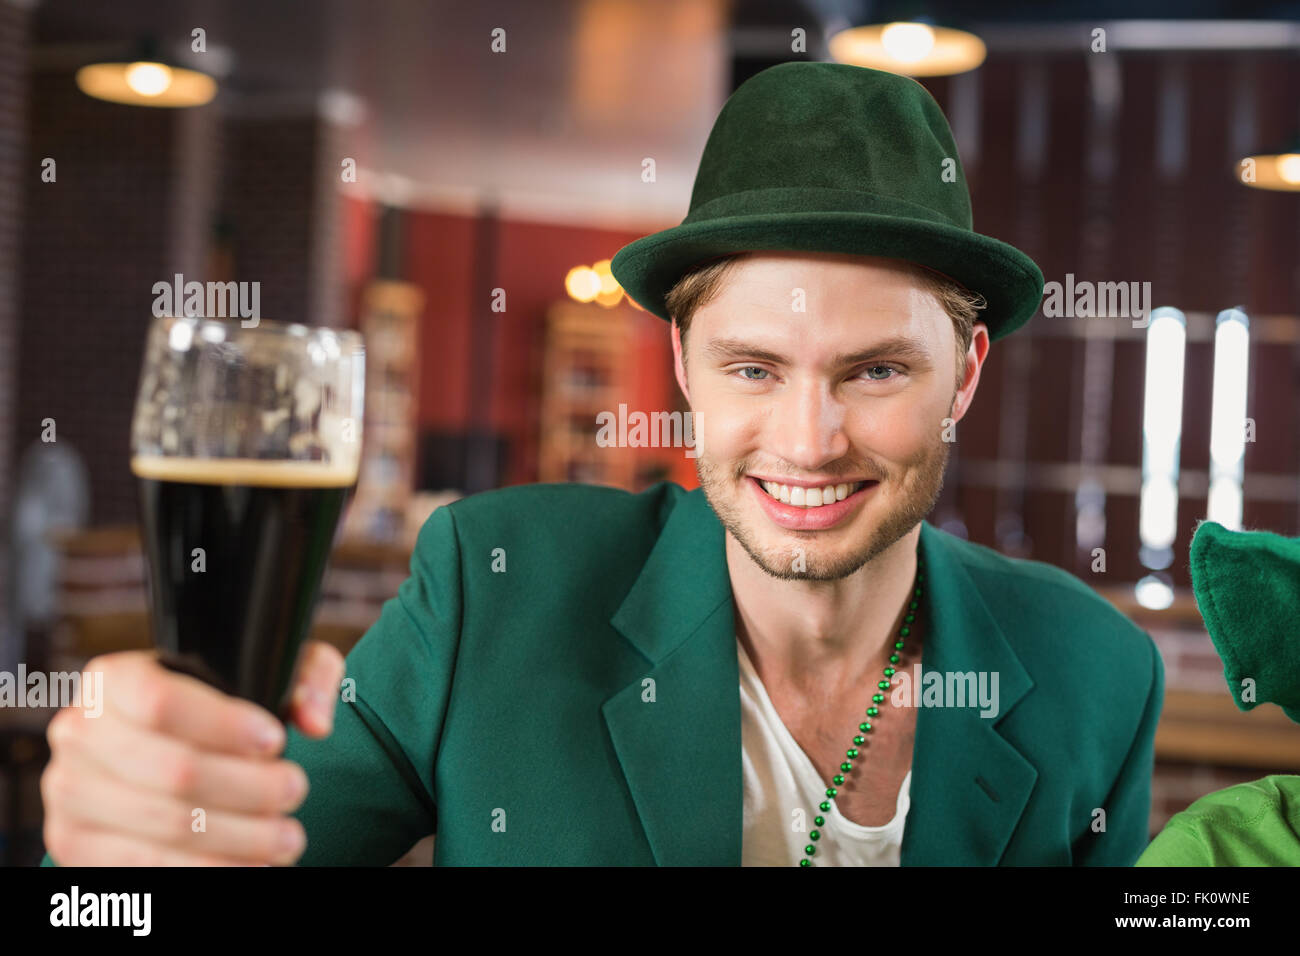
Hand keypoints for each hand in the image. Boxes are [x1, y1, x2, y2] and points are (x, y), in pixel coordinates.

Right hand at [41, 641, 344, 865]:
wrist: (163, 754)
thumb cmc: (216, 710)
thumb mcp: (263, 672)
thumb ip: (306, 676)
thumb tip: (315, 720)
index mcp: (113, 680)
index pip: (161, 701)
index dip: (225, 725)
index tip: (275, 740)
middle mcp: (80, 733)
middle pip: (174, 771)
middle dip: (250, 788)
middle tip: (294, 791)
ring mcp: (71, 794)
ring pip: (167, 827)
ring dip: (241, 838)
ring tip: (287, 837)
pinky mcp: (77, 845)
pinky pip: (147, 869)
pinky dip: (211, 870)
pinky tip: (253, 865)